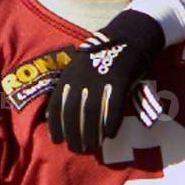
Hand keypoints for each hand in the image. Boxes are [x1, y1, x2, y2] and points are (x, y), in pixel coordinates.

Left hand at [46, 10, 164, 152]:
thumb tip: (56, 112)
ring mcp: (100, 78)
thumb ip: (70, 88)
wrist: (129, 35)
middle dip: (74, 134)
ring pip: (91, 113)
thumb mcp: (80, 68)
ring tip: (92, 146)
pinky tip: (111, 135)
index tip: (57, 140)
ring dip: (91, 134)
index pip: (57, 104)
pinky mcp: (119, 79)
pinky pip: (113, 107)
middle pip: (73, 113)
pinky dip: (111, 123)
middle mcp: (81, 77)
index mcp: (70, 74)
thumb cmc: (103, 57)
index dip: (55, 124)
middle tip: (77, 149)